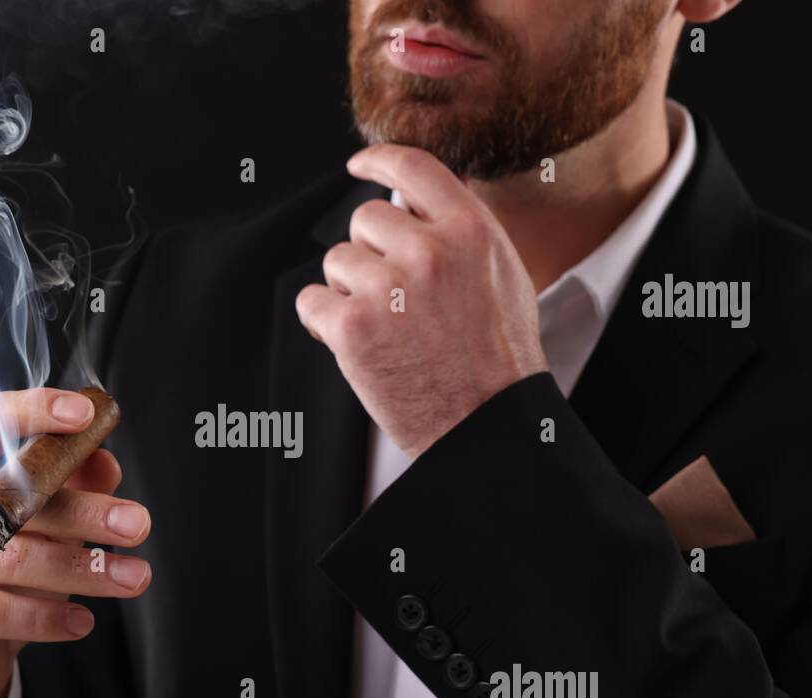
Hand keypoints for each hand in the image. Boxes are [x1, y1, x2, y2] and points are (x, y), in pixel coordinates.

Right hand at [0, 388, 152, 697]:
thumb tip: (106, 462)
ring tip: (131, 578)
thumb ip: (68, 490)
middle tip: (138, 523)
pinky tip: (82, 620)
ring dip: (81, 569)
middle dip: (83, 510)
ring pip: (10, 558)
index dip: (34, 412)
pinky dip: (46, 616)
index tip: (85, 415)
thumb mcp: (38, 531)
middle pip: (9, 498)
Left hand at [296, 144, 546, 458]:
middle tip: (396, 299)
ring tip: (385, 328)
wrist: (486, 423)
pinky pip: (311, 300)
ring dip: (349, 291)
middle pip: (365, 219)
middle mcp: (428, 251)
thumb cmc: (497, 357)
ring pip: (337, 261)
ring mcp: (387, 289)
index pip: (412, 166)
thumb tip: (413, 201)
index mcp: (470, 230)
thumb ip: (460, 232)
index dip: (377, 160)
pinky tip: (354, 343)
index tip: (358, 166)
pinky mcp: (352, 327)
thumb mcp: (500, 274)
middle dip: (371, 254)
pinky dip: (323, 322)